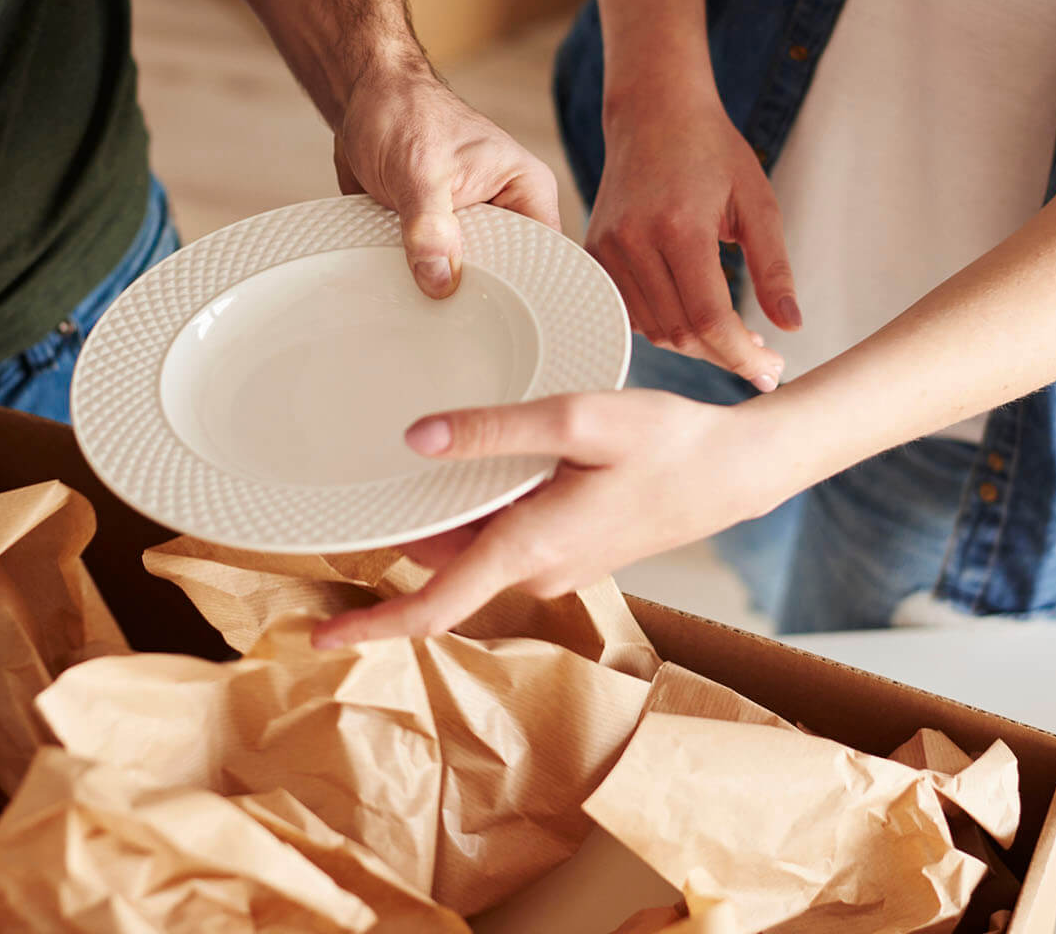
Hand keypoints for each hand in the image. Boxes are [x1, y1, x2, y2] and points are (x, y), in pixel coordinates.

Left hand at [311, 390, 788, 645]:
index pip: (433, 607)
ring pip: (473, 550)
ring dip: (444, 520)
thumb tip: (415, 439)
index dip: (372, 624)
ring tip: (419, 462)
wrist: (736, 470)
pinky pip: (504, 539)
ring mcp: (556, 566)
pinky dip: (479, 513)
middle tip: (356, 489)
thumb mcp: (579, 420)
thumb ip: (494, 431)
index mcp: (529, 547)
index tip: (319, 634)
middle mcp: (537, 571)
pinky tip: (483, 464)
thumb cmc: (668, 442)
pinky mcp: (571, 551)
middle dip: (400, 540)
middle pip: (442, 567)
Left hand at [334, 65, 560, 297]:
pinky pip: (432, 275)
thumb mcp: (419, 170)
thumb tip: (439, 281)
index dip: (528, 287)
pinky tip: (403, 290)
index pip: (545, 255)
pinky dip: (415, 281)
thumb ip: (430, 227)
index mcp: (526, 190)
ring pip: (466, 280)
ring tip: (425, 306)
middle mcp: (504, 212)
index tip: (504, 315)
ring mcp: (469, 229)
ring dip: (440, 290)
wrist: (363, 100)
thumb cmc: (404, 113)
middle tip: (457, 318)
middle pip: (507, 276)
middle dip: (478, 294)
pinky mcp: (437, 239)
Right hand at [590, 84, 800, 389]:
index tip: (771, 372)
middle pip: (679, 332)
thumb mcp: (758, 202)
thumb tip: (792, 327)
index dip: (741, 355)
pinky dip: (663, 325)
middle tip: (761, 357)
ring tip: (733, 337)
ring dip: (694, 344)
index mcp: (679, 227)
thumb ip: (774, 267)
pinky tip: (694, 316)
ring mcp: (607, 248)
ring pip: (652, 329)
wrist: (654, 111)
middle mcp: (634, 241)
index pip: (709, 318)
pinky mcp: (593, 253)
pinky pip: (629, 312)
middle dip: (723, 354)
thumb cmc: (713, 151)